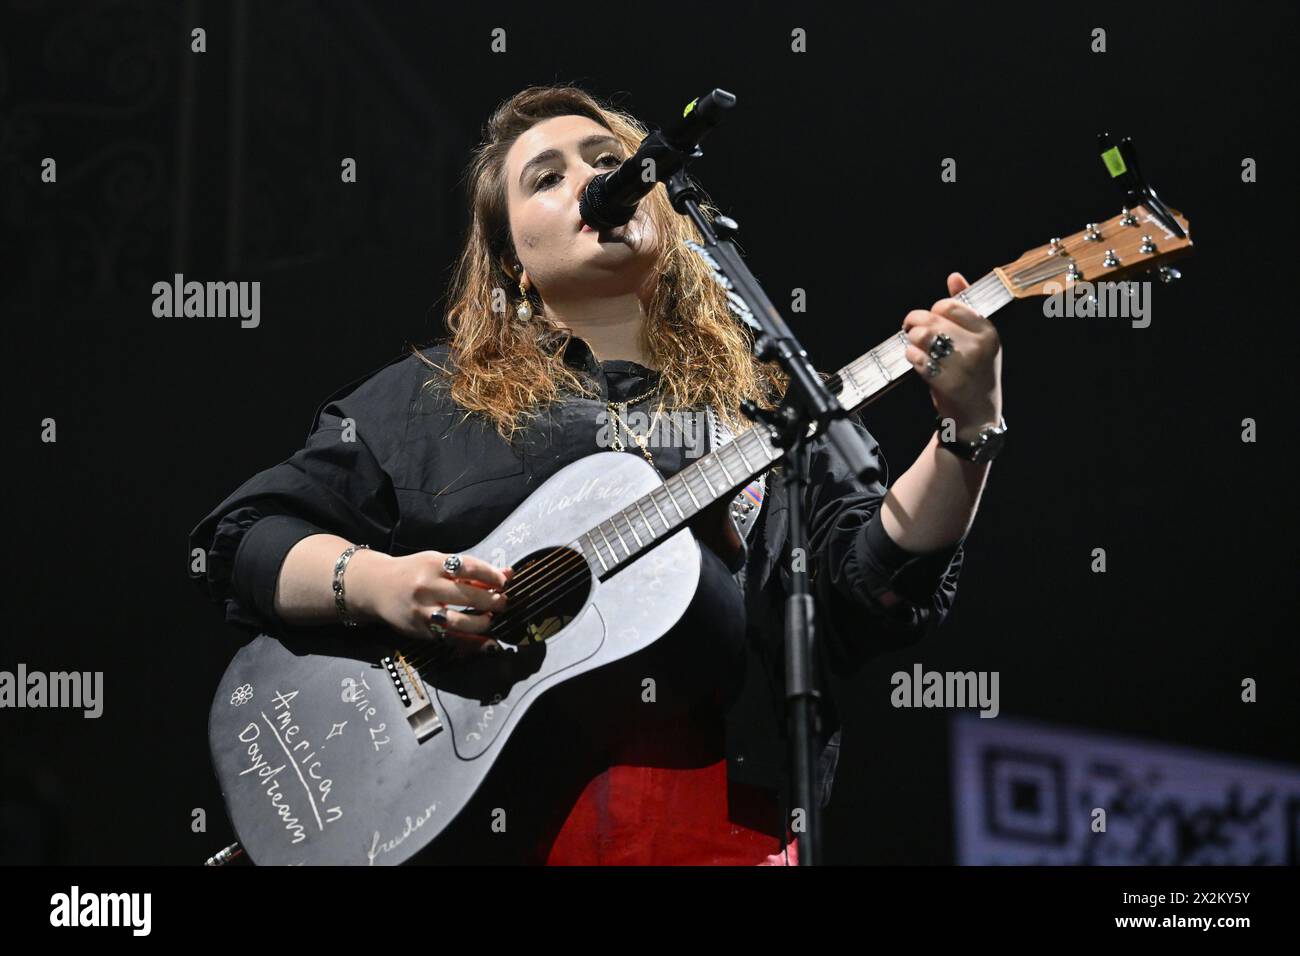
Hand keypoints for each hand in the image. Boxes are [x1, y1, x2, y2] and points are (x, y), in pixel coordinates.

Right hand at [348, 549, 512, 660]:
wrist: (376, 587)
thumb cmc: (414, 572)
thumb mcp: (438, 562)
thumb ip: (470, 569)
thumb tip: (508, 574)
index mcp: (433, 564)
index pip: (470, 568)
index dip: (492, 576)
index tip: (504, 581)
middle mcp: (427, 587)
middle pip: (468, 596)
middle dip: (492, 601)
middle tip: (503, 603)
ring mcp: (422, 611)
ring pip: (460, 622)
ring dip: (483, 623)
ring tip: (490, 619)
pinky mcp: (421, 631)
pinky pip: (450, 640)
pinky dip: (472, 644)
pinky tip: (487, 643)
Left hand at [901, 272, 1003, 439]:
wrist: (978, 415)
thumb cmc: (974, 373)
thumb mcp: (978, 339)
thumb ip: (965, 308)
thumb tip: (954, 277)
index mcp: (988, 331)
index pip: (949, 305)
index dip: (932, 310)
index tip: (927, 319)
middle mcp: (978, 346)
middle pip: (931, 319)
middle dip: (914, 322)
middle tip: (909, 329)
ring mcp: (963, 365)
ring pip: (922, 336)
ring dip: (911, 340)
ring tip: (914, 346)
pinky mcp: (947, 382)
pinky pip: (917, 358)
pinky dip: (911, 358)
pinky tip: (916, 362)